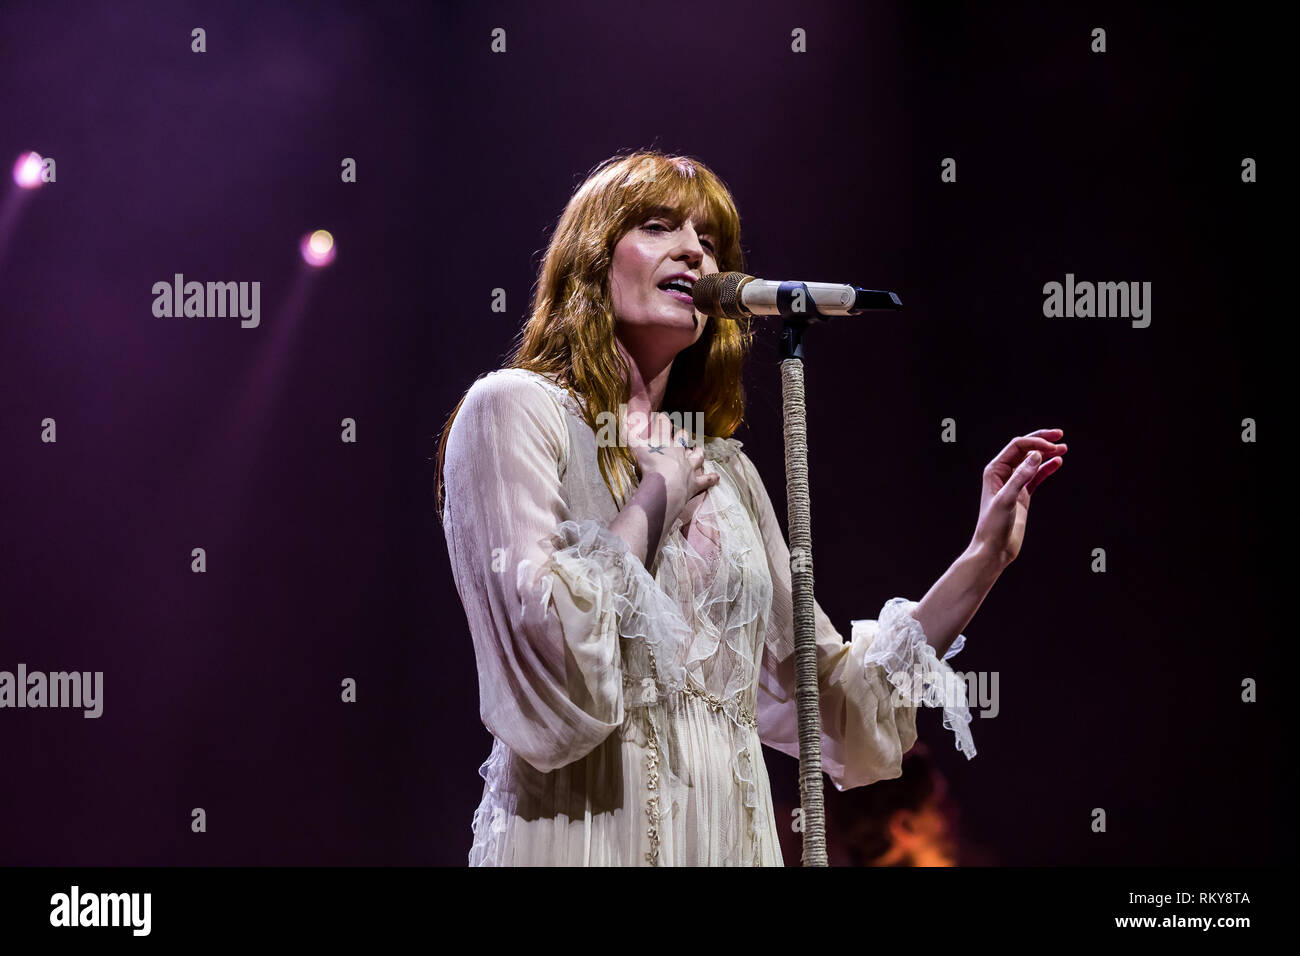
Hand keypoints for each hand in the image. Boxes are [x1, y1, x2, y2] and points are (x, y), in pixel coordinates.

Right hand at [627, 411, 718, 529]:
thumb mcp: (636, 447)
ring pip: (697, 456)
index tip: (662, 416)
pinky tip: (716, 477)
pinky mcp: (695, 482)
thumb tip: (624, 421)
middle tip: (682, 433)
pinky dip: (711, 478)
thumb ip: (630, 434)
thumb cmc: (649, 464)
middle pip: (683, 438)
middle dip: (682, 435)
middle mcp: (679, 451)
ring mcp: (689, 466)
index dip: (662, 420)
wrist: (665, 484)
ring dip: (698, 452)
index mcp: (665, 441)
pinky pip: (705, 479)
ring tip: (698, 450)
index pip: (664, 425)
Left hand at [971, 428, 1066, 566]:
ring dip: (1047, 454)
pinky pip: (1036, 477)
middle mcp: (1003, 474)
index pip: (1017, 446)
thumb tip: (1036, 455)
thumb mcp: (1007, 499)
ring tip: (1063, 449)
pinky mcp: (1022, 496)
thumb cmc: (994, 526)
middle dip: (1041, 441)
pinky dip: (1046, 469)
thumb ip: (1021, 477)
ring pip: (1032, 462)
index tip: (1052, 447)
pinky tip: (1058, 463)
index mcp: (994, 470)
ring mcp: (1014, 485)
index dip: (1035, 442)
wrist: (994, 549)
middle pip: (1024, 450)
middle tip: (1060, 435)